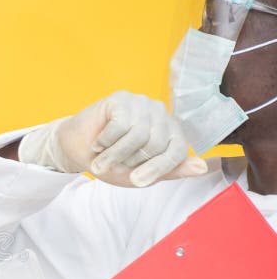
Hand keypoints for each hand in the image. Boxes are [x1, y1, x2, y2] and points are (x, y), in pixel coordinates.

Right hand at [19, 91, 207, 186]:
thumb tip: (203, 168)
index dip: (158, 168)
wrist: (76, 149)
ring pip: (138, 135)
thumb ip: (170, 171)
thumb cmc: (110, 162)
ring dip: (114, 154)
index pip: (177, 150)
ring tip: (100, 160)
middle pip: (156, 143)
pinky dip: (105, 140)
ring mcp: (142, 104)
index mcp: (169, 134)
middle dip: (129, 161)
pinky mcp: (122, 98)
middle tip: (110, 167)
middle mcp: (160, 115)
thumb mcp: (139, 174)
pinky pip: (120, 124)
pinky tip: (97, 142)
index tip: (136, 181)